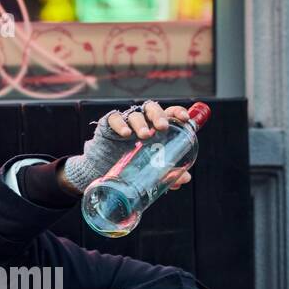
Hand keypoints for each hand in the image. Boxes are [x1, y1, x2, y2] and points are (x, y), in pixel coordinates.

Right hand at [61, 101, 194, 195]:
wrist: (103, 170)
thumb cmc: (132, 164)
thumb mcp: (152, 169)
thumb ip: (169, 173)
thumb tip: (185, 178)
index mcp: (155, 126)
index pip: (169, 113)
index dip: (177, 112)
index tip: (184, 119)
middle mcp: (142, 121)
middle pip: (152, 109)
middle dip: (158, 116)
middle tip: (162, 127)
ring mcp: (125, 122)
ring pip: (135, 115)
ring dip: (140, 124)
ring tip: (144, 136)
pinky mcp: (109, 126)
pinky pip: (114, 119)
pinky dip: (120, 124)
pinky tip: (125, 133)